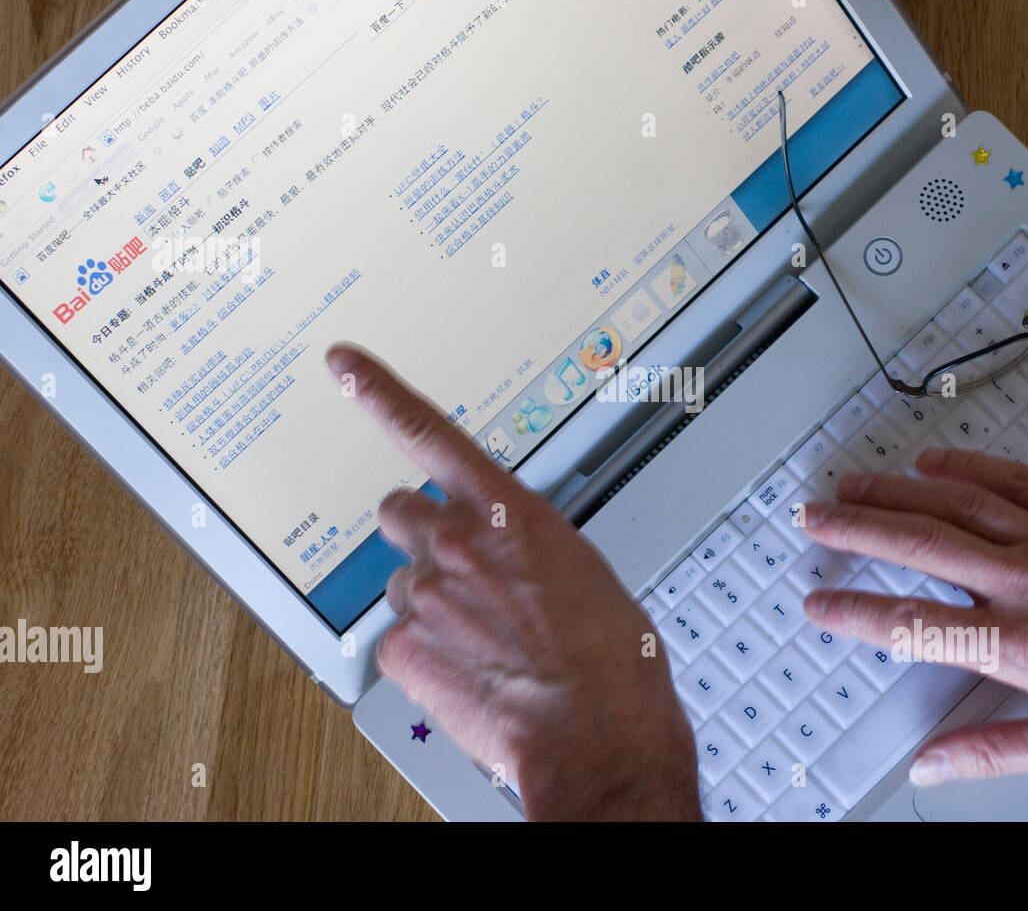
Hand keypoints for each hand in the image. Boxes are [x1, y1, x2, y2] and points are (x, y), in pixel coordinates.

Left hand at [326, 344, 699, 819]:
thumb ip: (527, 545)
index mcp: (510, 512)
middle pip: (399, 513)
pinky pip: (397, 643)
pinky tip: (466, 674)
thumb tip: (511, 558)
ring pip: (401, 584)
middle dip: (419, 533)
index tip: (346, 366)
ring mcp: (425, 596)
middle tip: (451, 568)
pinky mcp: (404, 651)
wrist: (596, 734)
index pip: (429, 432)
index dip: (378, 392)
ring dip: (428, 602)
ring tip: (479, 640)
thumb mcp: (582, 572)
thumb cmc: (611, 659)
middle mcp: (457, 542)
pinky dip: (423, 657)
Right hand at [800, 447, 1027, 785]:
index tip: (821, 604)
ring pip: (957, 504)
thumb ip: (999, 751)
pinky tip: (936, 462)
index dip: (856, 614)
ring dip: (896, 491)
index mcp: (1025, 645)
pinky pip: (1015, 480)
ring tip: (853, 484)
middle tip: (815, 517)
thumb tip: (939, 766)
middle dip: (856, 529)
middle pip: (920, 544)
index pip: (915, 624)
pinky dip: (968, 466)